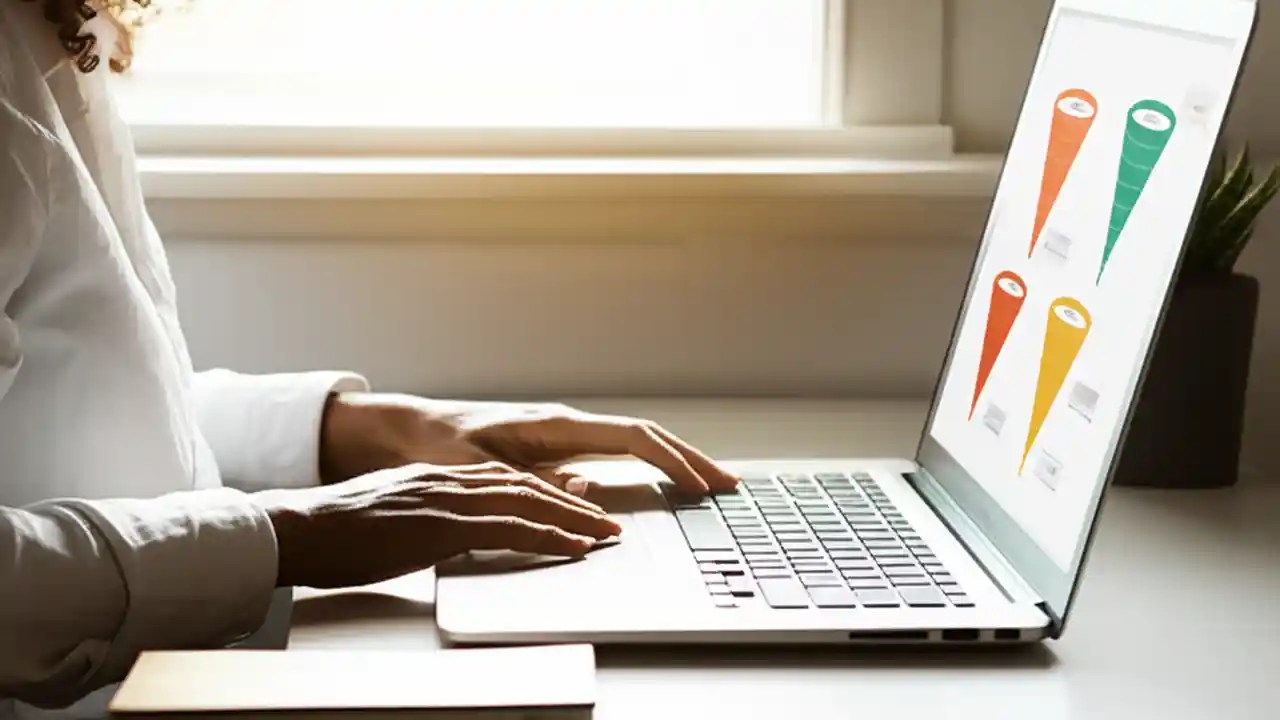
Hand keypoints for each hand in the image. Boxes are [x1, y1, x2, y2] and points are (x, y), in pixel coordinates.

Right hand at [254, 461, 620, 587]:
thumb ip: (426, 519)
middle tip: (605, 520)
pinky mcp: (443, 525)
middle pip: (526, 487)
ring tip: (602, 533)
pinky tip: (572, 547)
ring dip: (572, 518)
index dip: (545, 492)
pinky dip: (548, 537)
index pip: (504, 480)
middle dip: (571, 503)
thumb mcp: (392, 517)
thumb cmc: (336, 533)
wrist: (300, 529)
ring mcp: (447, 500)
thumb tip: (448, 537)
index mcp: (436, 477)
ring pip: (527, 502)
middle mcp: (447, 481)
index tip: (573, 506)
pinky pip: (510, 530)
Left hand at [319, 395, 738, 495]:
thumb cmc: (436, 447)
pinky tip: (663, 482)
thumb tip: (585, 494)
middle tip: (729, 485)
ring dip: (674, 460)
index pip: (632, 438)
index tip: (701, 485)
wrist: (406, 430)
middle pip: (645, 436)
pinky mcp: (557, 448)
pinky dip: (648, 465)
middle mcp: (566, 425)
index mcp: (554, 426)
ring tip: (709, 483)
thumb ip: (530, 485)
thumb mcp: (478, 473)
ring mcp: (564, 435)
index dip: (672, 461)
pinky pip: (615, 454)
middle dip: (690, 458)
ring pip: (634, 443)